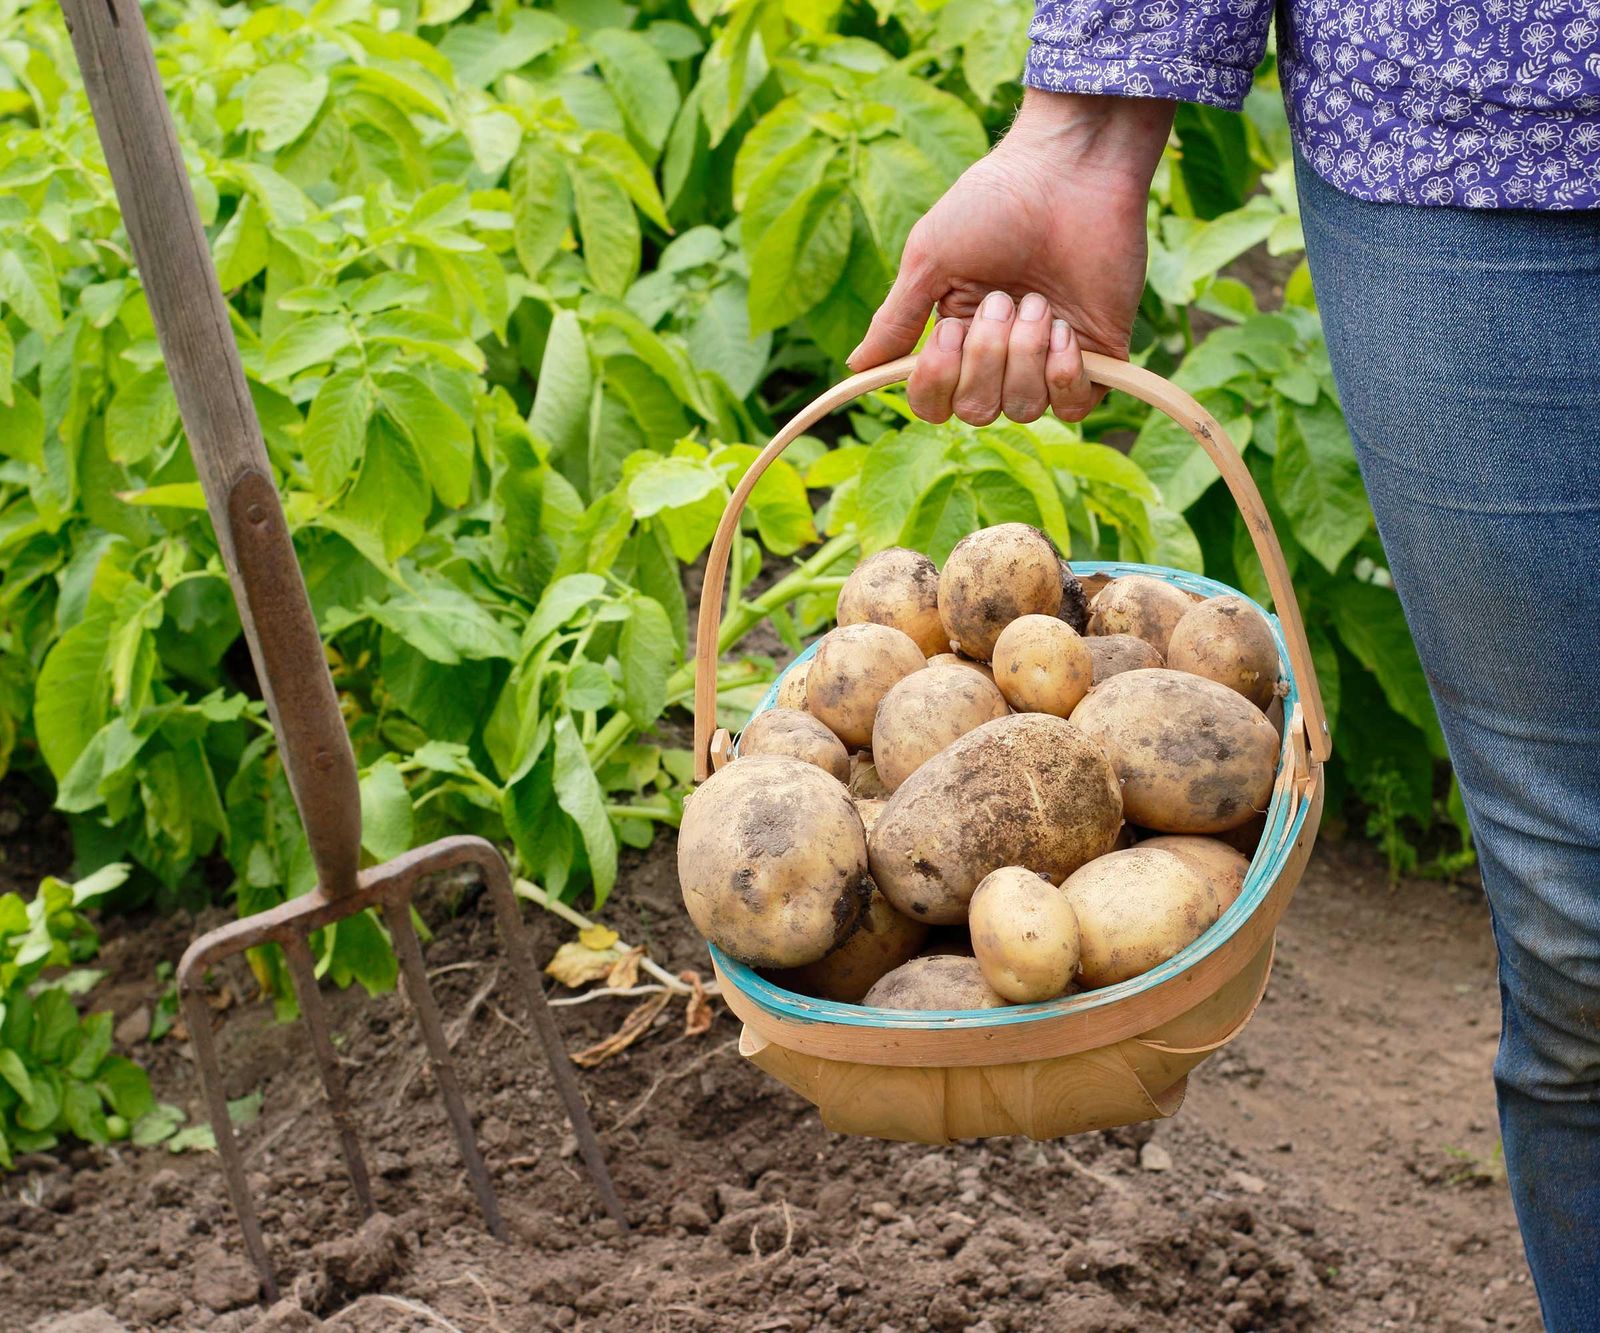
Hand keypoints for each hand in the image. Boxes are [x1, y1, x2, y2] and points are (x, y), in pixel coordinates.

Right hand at [847, 91, 1171, 425]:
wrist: (1068, 171)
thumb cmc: (994, 204)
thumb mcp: (929, 259)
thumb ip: (896, 321)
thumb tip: (856, 367)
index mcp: (956, 336)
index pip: (934, 402)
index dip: (937, 381)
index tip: (947, 331)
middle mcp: (1000, 356)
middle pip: (976, 409)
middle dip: (986, 357)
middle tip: (1003, 298)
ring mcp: (1048, 358)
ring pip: (1023, 409)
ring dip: (1025, 355)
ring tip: (1038, 300)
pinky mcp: (1097, 356)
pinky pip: (1073, 407)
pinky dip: (1064, 375)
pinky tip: (1064, 330)